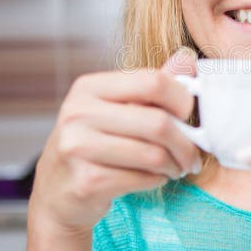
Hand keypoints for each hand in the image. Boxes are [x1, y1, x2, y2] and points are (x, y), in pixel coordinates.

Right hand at [28, 50, 201, 235]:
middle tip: (192, 155)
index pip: (152, 82)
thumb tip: (188, 58)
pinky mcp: (86, 182)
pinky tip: (155, 178)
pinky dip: (157, 180)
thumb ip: (151, 85)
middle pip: (157, 122)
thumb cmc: (95, 143)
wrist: (58, 192)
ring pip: (153, 154)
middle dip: (185, 143)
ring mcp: (78, 148)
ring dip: (174, 165)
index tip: (188, 116)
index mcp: (89, 88)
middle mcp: (78, 113)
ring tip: (176, 168)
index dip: (181, 99)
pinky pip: (142, 179)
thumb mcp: (117, 108)